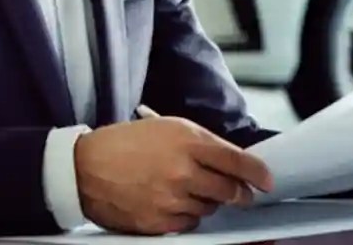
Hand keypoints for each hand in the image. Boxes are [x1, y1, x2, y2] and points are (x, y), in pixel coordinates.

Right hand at [74, 115, 273, 233]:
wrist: (85, 168)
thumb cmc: (127, 143)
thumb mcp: (169, 127)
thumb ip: (204, 143)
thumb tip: (234, 162)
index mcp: (189, 142)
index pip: (237, 162)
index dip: (258, 174)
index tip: (267, 181)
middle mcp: (183, 172)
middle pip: (230, 191)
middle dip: (239, 193)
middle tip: (240, 193)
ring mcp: (170, 200)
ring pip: (210, 208)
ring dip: (208, 201)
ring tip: (187, 188)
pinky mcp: (158, 222)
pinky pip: (189, 224)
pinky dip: (187, 215)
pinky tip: (173, 202)